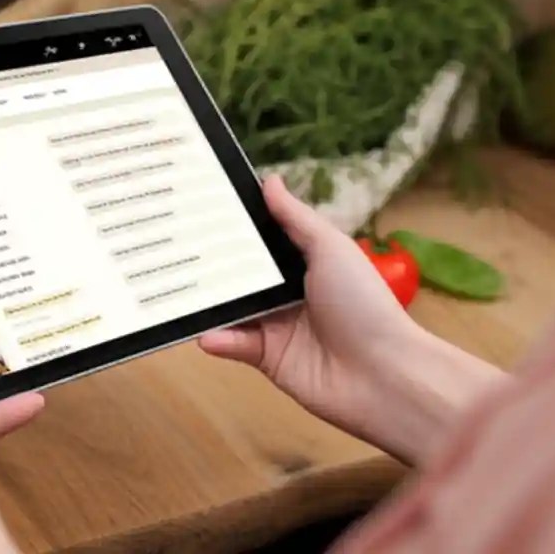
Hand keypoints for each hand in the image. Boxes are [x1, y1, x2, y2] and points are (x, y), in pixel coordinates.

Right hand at [199, 177, 504, 464]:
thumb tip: (269, 180)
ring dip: (207, 302)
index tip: (199, 207)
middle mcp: (287, 292)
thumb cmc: (361, 303)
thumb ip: (296, 219)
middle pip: (240, 274)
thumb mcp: (331, 249)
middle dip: (210, 263)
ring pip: (231, 309)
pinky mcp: (266, 358)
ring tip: (173, 288)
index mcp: (305, 264)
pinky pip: (234, 344)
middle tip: (172, 245)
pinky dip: (219, 339)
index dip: (235, 227)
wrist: (382, 375)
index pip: (262, 242)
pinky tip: (206, 333)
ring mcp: (275, 326)